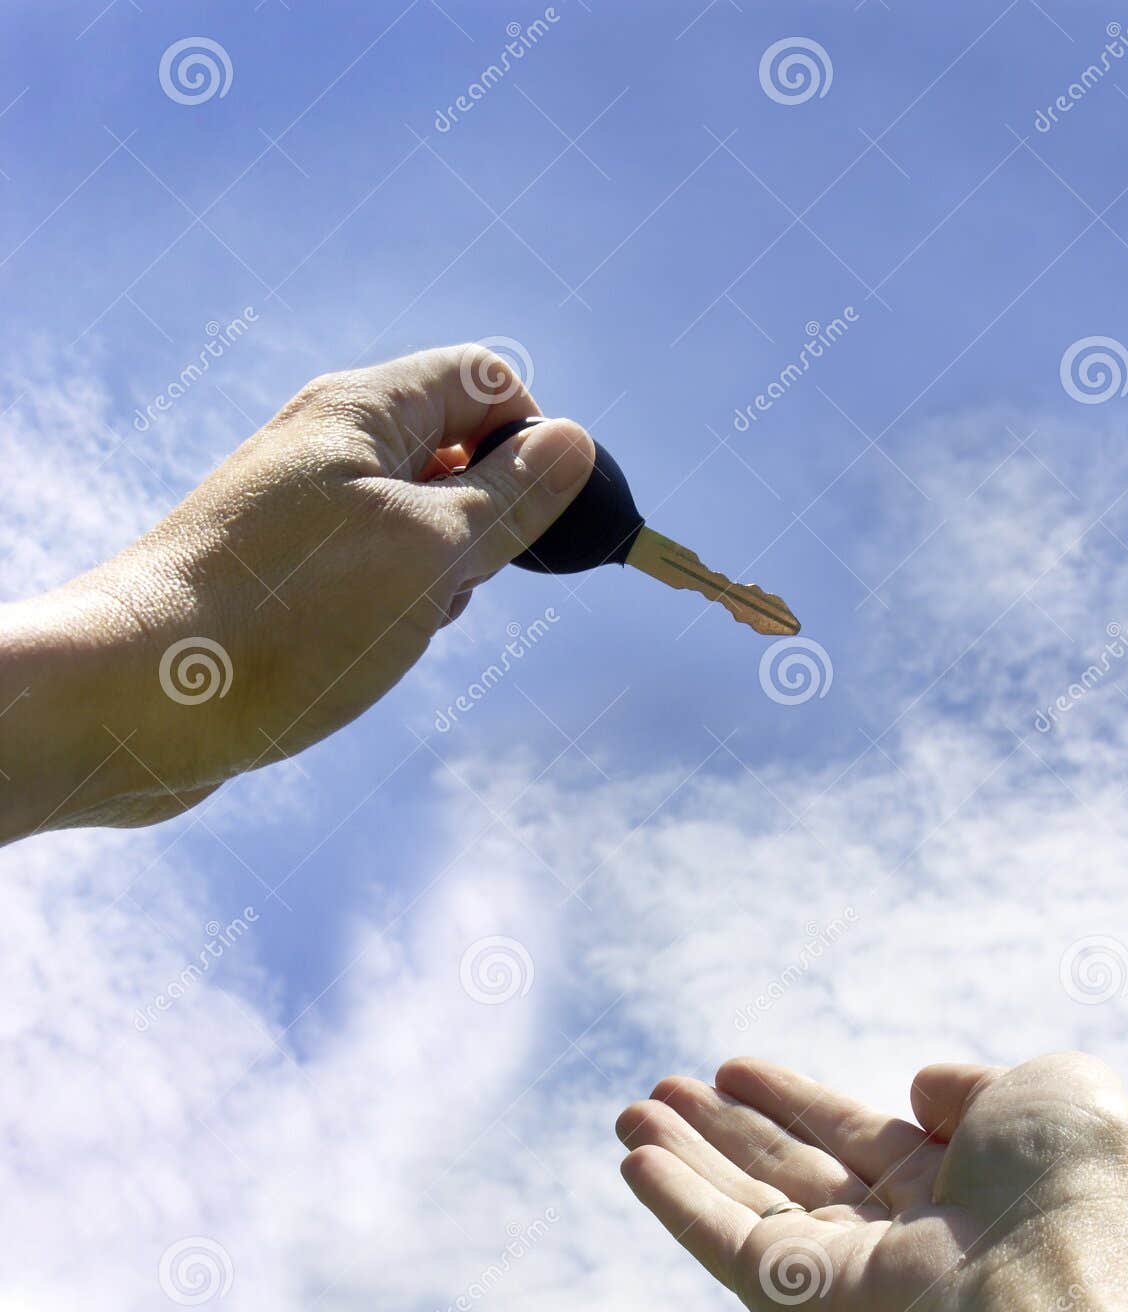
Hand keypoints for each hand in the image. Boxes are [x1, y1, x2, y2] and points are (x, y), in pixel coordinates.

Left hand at [0, 345, 592, 838]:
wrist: (141, 699)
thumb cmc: (293, 617)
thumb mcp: (430, 553)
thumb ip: (510, 498)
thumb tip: (571, 441)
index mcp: (364, 410)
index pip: (487, 381)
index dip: (534, 443)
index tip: (541, 522)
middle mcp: (326, 444)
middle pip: (454, 454)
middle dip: (485, 526)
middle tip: (452, 587)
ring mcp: (298, 508)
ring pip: (415, 525)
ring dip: (438, 579)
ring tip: (393, 628)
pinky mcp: (278, 570)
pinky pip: (368, 570)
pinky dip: (391, 607)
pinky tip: (361, 653)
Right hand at [618, 1051, 1127, 1311]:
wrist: (1054, 1294)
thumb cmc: (1067, 1190)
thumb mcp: (1049, 1093)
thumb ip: (974, 1083)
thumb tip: (916, 1089)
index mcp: (952, 1186)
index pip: (850, 1132)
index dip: (790, 1097)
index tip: (734, 1069)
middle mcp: (889, 1233)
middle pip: (785, 1166)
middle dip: (723, 1126)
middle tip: (665, 1088)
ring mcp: (836, 1272)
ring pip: (741, 1199)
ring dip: (683, 1153)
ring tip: (631, 1111)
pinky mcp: (787, 1299)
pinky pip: (718, 1237)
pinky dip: (673, 1201)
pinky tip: (635, 1160)